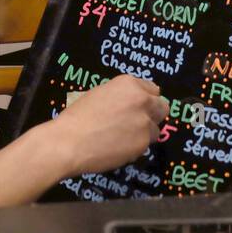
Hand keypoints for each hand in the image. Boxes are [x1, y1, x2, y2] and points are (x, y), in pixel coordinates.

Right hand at [50, 74, 167, 175]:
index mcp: (130, 84)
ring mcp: (145, 123)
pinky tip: (117, 148)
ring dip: (144, 133)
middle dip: (153, 114)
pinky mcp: (143, 144)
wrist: (69, 142)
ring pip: (155, 129)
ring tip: (123, 138)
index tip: (137, 107)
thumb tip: (132, 104)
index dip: (145, 99)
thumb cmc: (77, 116)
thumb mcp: (101, 94)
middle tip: (137, 122)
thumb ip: (122, 96)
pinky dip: (135, 147)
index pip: (153, 89)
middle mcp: (142, 100)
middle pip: (162, 107)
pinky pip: (145, 145)